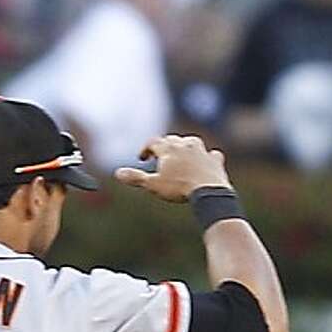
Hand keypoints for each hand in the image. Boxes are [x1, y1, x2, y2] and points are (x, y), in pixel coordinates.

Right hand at [115, 134, 230, 202]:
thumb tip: (117, 173)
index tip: (142, 158)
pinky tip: (204, 162)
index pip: (153, 142)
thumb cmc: (178, 187)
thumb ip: (135, 178)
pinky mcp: (215, 159)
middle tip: (158, 158)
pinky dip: (205, 157)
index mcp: (169, 148)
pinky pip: (210, 154)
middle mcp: (186, 144)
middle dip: (164, 147)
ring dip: (183, 148)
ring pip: (190, 143)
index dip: (146, 149)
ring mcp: (202, 150)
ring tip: (179, 159)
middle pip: (171, 140)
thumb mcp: (153, 185)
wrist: (208, 190)